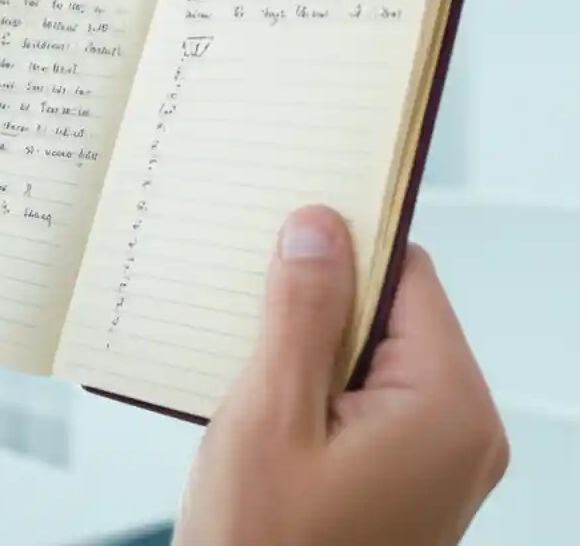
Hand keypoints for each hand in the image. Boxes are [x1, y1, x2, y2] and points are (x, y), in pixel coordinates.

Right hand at [175, 206, 507, 545]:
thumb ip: (300, 314)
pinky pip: (366, 403)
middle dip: (317, 306)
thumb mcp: (269, 415)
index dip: (344, 248)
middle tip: (248, 314)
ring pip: (373, 360)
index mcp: (448, 409)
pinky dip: (315, 391)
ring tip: (249, 375)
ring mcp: (437, 461)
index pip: (409, 278)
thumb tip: (318, 228)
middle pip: (394, 317)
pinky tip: (264, 409)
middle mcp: (462, 432)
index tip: (282, 236)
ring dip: (307, 352)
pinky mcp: (406, 481)